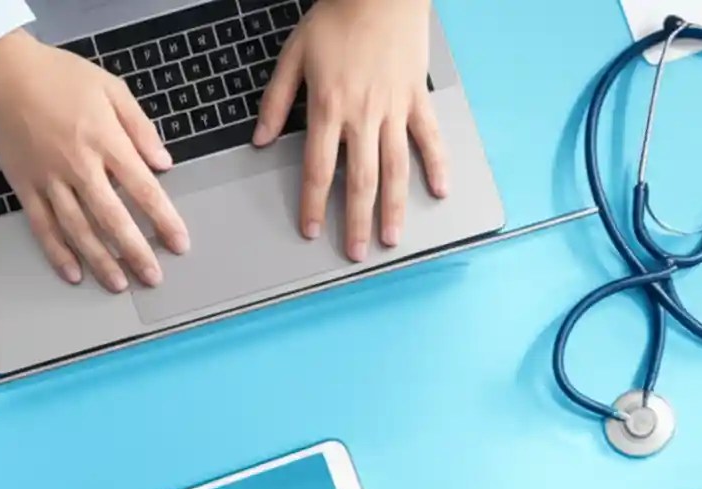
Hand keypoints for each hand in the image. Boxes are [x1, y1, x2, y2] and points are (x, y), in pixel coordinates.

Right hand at [0, 30, 188, 291]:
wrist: (1, 70)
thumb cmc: (58, 75)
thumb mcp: (111, 87)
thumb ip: (140, 127)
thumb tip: (164, 163)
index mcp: (105, 140)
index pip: (143, 189)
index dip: (164, 220)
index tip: (179, 244)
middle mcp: (79, 166)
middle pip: (113, 218)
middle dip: (136, 252)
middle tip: (153, 277)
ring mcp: (49, 179)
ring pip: (78, 229)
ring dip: (100, 260)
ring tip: (119, 284)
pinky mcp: (24, 185)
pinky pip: (42, 226)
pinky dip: (57, 252)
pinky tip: (73, 273)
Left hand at [253, 0, 447, 261]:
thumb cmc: (337, 18)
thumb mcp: (293, 55)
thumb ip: (276, 101)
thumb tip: (262, 141)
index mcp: (328, 108)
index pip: (319, 169)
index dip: (314, 204)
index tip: (311, 230)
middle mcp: (363, 115)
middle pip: (359, 180)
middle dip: (355, 221)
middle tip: (355, 252)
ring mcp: (394, 109)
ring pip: (395, 168)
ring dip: (393, 208)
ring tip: (391, 238)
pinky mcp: (416, 98)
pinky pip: (429, 138)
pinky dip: (436, 165)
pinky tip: (439, 191)